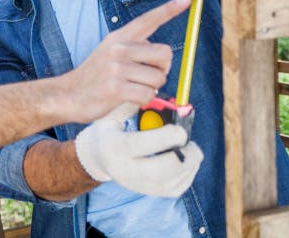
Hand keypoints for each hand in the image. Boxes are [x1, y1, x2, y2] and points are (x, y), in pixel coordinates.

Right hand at [62, 0, 190, 122]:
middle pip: (165, 54)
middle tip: (145, 76)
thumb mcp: (110, 54)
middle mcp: (118, 48)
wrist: (68, 95)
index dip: (169, 9)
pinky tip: (127, 98)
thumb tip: (164, 58)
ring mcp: (116, 67)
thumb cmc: (95, 77)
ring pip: (159, 78)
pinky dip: (143, 101)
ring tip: (132, 88)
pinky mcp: (116, 87)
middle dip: (162, 69)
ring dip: (151, 88)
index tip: (187, 0)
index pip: (148, 20)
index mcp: (119, 37)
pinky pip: (148, 95)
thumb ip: (134, 50)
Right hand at [74, 103, 202, 196]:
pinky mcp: (149, 192)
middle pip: (160, 170)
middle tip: (192, 143)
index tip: (180, 129)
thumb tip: (157, 96)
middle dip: (183, 157)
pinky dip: (187, 174)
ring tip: (191, 150)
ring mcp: (137, 184)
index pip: (140, 145)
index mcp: (114, 147)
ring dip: (189, 165)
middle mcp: (124, 170)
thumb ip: (133, 106)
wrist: (97, 158)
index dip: (165, 137)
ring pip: (172, 182)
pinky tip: (187, 161)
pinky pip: (176, 188)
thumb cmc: (108, 132)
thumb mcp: (112, 115)